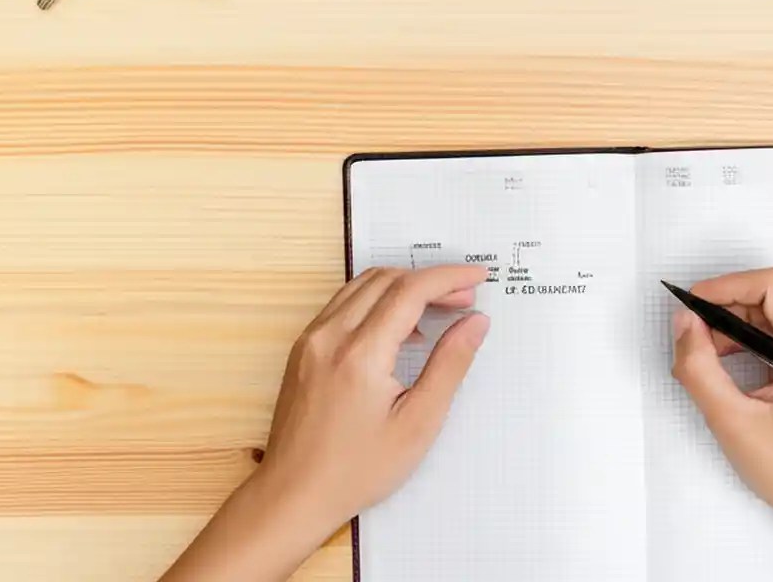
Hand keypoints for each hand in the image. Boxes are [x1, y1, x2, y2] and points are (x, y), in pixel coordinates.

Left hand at [160, 265, 489, 581]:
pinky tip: (400, 329)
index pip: (411, 290)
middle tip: (464, 298)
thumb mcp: (418, 423)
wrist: (294, 494)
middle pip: (387, 279)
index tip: (478, 276)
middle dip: (431, 280)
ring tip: (437, 310)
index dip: (450, 277)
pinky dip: (378, 301)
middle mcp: (330, 337)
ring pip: (363, 286)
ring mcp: (311, 340)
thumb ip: (450, 364)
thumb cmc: (355, 470)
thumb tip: (475, 322)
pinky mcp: (303, 349)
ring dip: (403, 286)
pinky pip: (344, 304)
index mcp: (360, 354)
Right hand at [671, 267, 772, 581]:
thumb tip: (684, 325)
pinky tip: (727, 368)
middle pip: (770, 297)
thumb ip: (700, 368)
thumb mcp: (736, 423)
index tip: (691, 305)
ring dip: (734, 329)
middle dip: (724, 312)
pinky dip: (750, 342)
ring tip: (705, 362)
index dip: (726, 286)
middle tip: (689, 342)